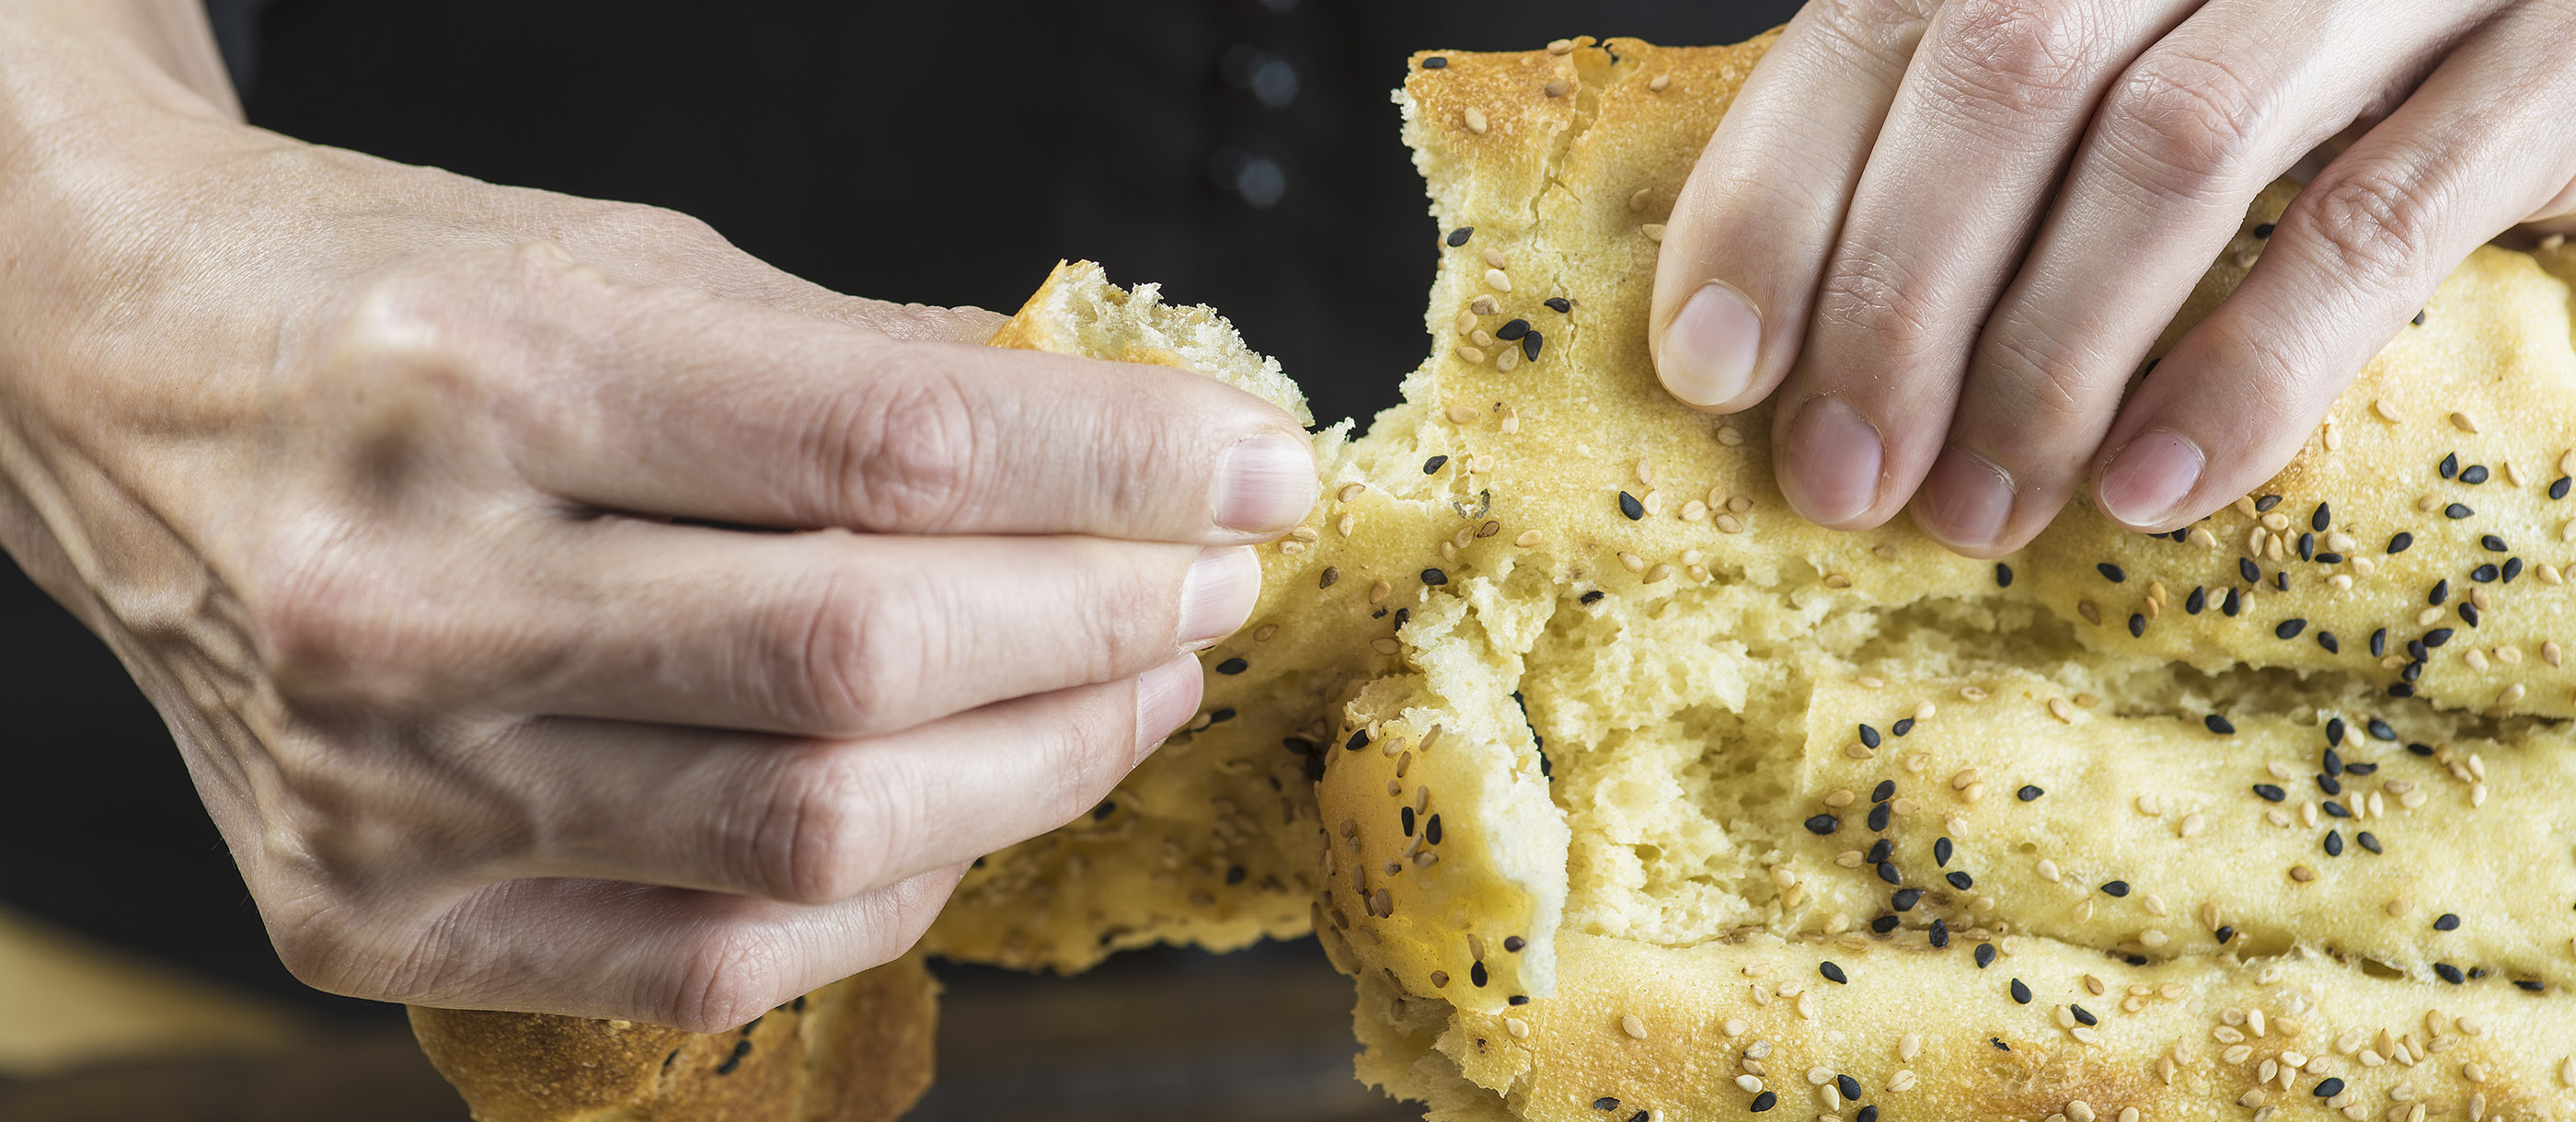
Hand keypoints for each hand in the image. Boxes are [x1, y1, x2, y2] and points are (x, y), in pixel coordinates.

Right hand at [0, 10, 1312, 1028]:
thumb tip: (1126, 451)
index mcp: (489, 373)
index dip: (1116, 471)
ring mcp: (384, 783)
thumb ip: (868, 369)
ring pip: (812, 832)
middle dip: (1101, 627)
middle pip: (867, 662)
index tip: (1248, 469)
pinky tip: (965, 801)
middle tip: (1205, 586)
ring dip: (1037, 767)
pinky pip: (710, 960)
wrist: (108, 387)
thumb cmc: (391, 308)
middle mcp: (416, 590)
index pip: (889, 449)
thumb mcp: (627, 260)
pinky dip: (887, 889)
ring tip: (1128, 687)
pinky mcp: (362, 916)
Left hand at [1649, 0, 2575, 554]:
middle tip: (1837, 479)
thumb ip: (2002, 143)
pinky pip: (2376, 220)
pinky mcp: (2556, 67)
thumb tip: (1782, 332)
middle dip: (1892, 294)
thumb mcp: (2151, 64)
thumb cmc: (2345, 68)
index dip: (1779, 191)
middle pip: (2007, 69)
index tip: (1710, 365)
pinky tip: (2149, 489)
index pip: (1890, 18)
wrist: (2573, 30)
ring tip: (1974, 511)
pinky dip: (2242, 369)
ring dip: (2044, 354)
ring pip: (2171, 142)